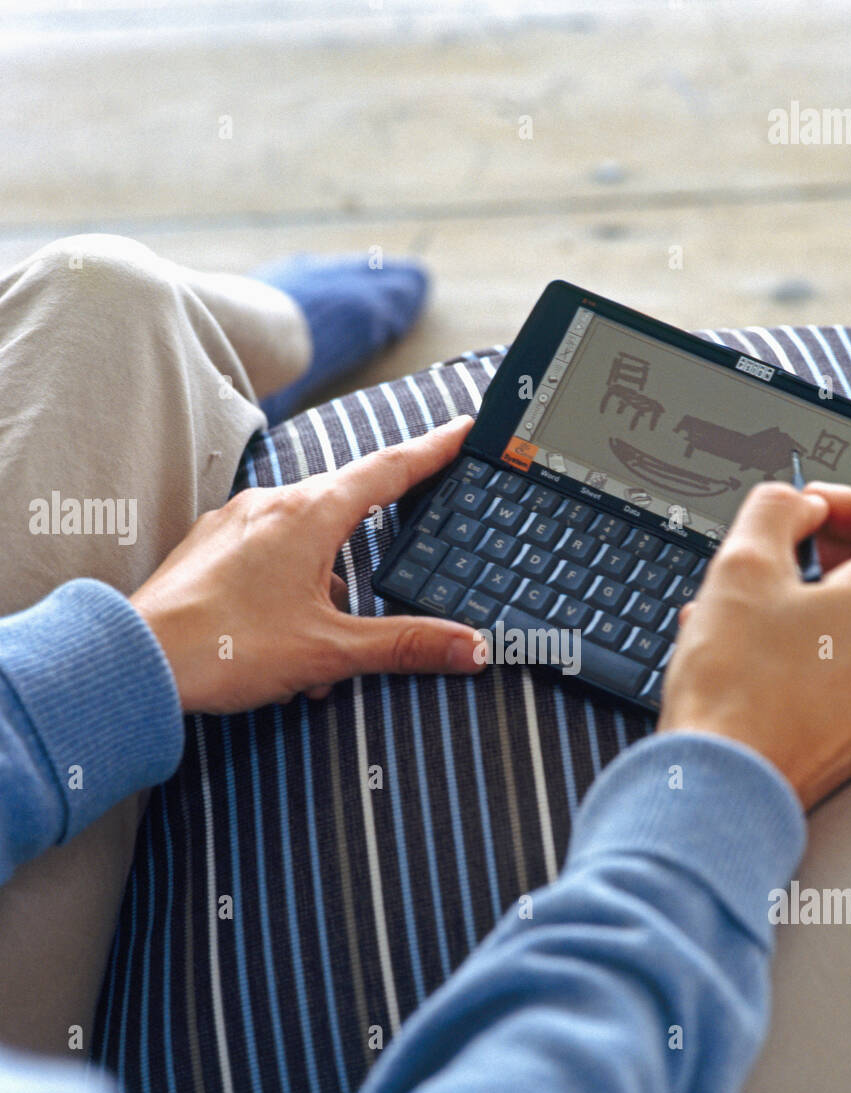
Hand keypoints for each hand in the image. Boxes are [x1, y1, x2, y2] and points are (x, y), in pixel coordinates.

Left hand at [131, 416, 483, 714]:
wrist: (134, 662)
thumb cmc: (226, 648)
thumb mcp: (330, 651)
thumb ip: (405, 645)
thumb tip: (473, 647)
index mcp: (309, 515)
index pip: (389, 469)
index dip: (433, 450)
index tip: (463, 430)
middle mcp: (272, 505)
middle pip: (347, 511)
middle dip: (370, 560)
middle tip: (387, 587)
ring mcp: (235, 523)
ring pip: (306, 546)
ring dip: (324, 596)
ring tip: (316, 660)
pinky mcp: (210, 548)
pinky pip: (267, 559)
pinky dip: (287, 596)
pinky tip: (279, 643)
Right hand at [658, 481, 850, 810]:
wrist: (723, 787)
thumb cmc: (733, 685)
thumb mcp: (740, 566)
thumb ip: (777, 510)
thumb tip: (798, 507)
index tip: (812, 514)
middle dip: (829, 557)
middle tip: (777, 561)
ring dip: (812, 610)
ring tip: (747, 617)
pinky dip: (813, 658)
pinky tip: (754, 664)